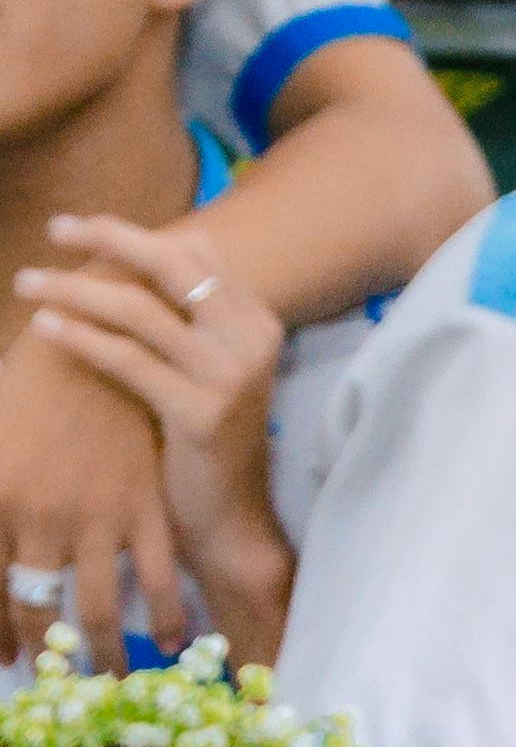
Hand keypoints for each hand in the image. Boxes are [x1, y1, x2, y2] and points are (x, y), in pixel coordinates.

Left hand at [13, 216, 289, 648]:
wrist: (230, 517)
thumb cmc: (206, 438)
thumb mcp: (208, 364)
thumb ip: (189, 312)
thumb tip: (148, 246)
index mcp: (257, 322)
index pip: (194, 252)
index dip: (133, 234)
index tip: (83, 229)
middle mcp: (250, 342)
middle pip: (170, 267)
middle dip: (107, 240)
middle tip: (55, 229)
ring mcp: (230, 378)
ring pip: (139, 311)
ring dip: (74, 290)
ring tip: (27, 282)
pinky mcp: (202, 415)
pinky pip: (128, 360)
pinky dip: (81, 338)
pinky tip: (46, 326)